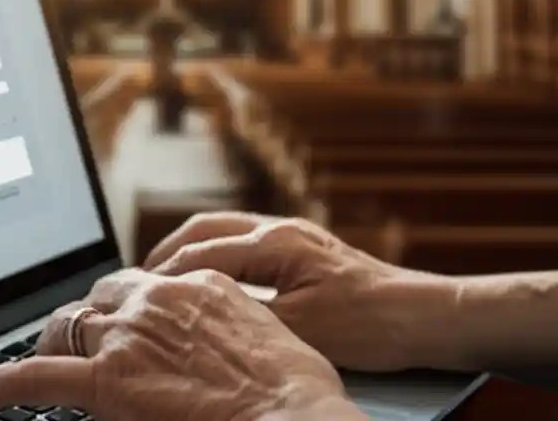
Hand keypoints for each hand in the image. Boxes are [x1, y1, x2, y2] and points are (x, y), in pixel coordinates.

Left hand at [0, 268, 366, 420]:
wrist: (291, 416)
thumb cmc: (292, 390)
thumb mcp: (264, 335)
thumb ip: (222, 328)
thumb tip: (207, 345)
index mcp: (197, 283)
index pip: (142, 284)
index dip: (125, 305)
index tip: (119, 318)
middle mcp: (157, 297)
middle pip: (101, 297)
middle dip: (89, 317)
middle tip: (80, 339)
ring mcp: (128, 335)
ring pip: (70, 325)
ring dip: (55, 341)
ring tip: (38, 359)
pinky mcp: (108, 380)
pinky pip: (40, 375)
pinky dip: (7, 382)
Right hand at [144, 212, 456, 371]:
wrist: (423, 317)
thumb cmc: (369, 323)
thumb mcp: (297, 327)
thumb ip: (243, 313)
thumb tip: (197, 312)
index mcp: (273, 243)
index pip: (199, 254)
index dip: (162, 275)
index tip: (135, 292)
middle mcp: (280, 229)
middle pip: (204, 229)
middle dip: (167, 252)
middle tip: (138, 279)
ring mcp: (294, 236)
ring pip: (224, 231)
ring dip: (191, 251)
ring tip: (165, 277)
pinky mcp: (305, 250)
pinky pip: (245, 242)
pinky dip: (217, 256)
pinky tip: (212, 281)